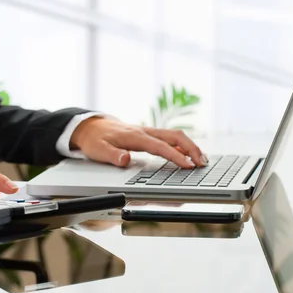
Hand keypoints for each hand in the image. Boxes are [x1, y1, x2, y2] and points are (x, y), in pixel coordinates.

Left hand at [70, 118, 207, 167]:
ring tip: (202, 160)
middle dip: (191, 148)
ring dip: (190, 146)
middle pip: (174, 136)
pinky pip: (170, 137)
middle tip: (202, 163)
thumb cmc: (95, 139)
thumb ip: (112, 155)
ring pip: (175, 135)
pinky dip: (183, 145)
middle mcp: (145, 131)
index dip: (175, 156)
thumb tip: (125, 159)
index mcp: (135, 136)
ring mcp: (148, 132)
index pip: (160, 146)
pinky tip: (189, 154)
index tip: (187, 165)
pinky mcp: (149, 135)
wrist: (90, 126)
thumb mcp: (98, 149)